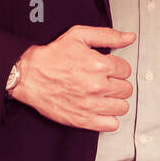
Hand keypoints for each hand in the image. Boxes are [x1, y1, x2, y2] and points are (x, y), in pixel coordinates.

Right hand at [12, 25, 135, 131]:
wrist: (30, 75)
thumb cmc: (53, 56)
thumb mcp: (79, 36)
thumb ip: (108, 35)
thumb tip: (129, 38)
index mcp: (99, 64)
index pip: (126, 70)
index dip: (118, 68)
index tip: (109, 69)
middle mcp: (97, 86)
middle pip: (126, 89)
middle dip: (118, 84)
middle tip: (106, 81)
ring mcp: (90, 105)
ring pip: (122, 107)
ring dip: (115, 101)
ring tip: (104, 95)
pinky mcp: (82, 120)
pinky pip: (111, 124)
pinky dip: (109, 118)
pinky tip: (100, 109)